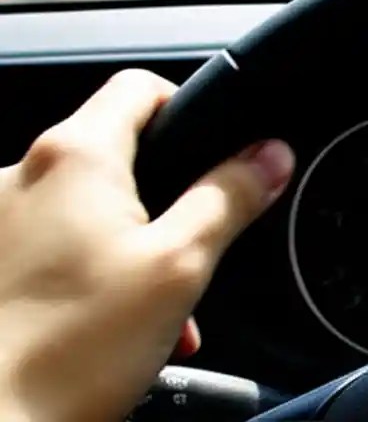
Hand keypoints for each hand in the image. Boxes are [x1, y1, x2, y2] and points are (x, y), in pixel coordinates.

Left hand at [0, 70, 293, 421]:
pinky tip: (112, 324)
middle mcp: (20, 176)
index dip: (191, 109)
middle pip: (118, 154)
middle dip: (167, 203)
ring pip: (86, 207)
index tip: (218, 152)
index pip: (141, 87)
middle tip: (191, 254)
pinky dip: (90, 272)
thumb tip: (269, 155)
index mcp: (73, 157)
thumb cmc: (70, 353)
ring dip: (130, 246)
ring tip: (153, 310)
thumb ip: (230, 198)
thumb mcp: (181, 266)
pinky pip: (51, 245)